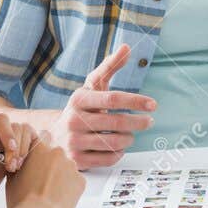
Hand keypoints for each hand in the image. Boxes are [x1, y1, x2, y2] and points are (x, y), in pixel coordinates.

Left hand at [0, 111, 40, 206]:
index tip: (11, 149)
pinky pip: (27, 145)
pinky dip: (27, 155)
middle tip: (11, 166)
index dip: (8, 132)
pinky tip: (17, 168)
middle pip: (15, 126)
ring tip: (14, 168)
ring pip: (25, 133)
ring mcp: (3, 142)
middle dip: (17, 145)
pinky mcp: (12, 153)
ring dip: (23, 150)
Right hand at [4, 136, 85, 207]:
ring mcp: (71, 166)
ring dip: (61, 173)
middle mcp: (58, 153)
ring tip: (50, 189)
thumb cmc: (21, 199)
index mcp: (39, 148)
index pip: (42, 137)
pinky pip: (75, 179)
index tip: (38, 156)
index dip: (39, 148)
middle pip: (55, 153)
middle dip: (50, 162)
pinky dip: (69, 185)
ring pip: (66, 166)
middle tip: (42, 178)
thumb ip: (21, 160)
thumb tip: (22, 157)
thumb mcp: (12, 175)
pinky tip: (59, 195)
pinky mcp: (81, 180)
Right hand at [53, 44, 156, 168]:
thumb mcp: (92, 87)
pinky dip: (119, 152)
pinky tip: (116, 146)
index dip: (136, 101)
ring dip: (129, 138)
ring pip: (116, 142)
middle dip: (138, 122)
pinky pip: (109, 158)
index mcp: (78, 99)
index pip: (112, 98)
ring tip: (129, 134)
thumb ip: (109, 67)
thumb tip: (126, 47)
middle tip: (148, 121)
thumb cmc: (81, 108)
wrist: (54, 135)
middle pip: (117, 122)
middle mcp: (73, 120)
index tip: (153, 104)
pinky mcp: (76, 161)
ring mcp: (73, 142)